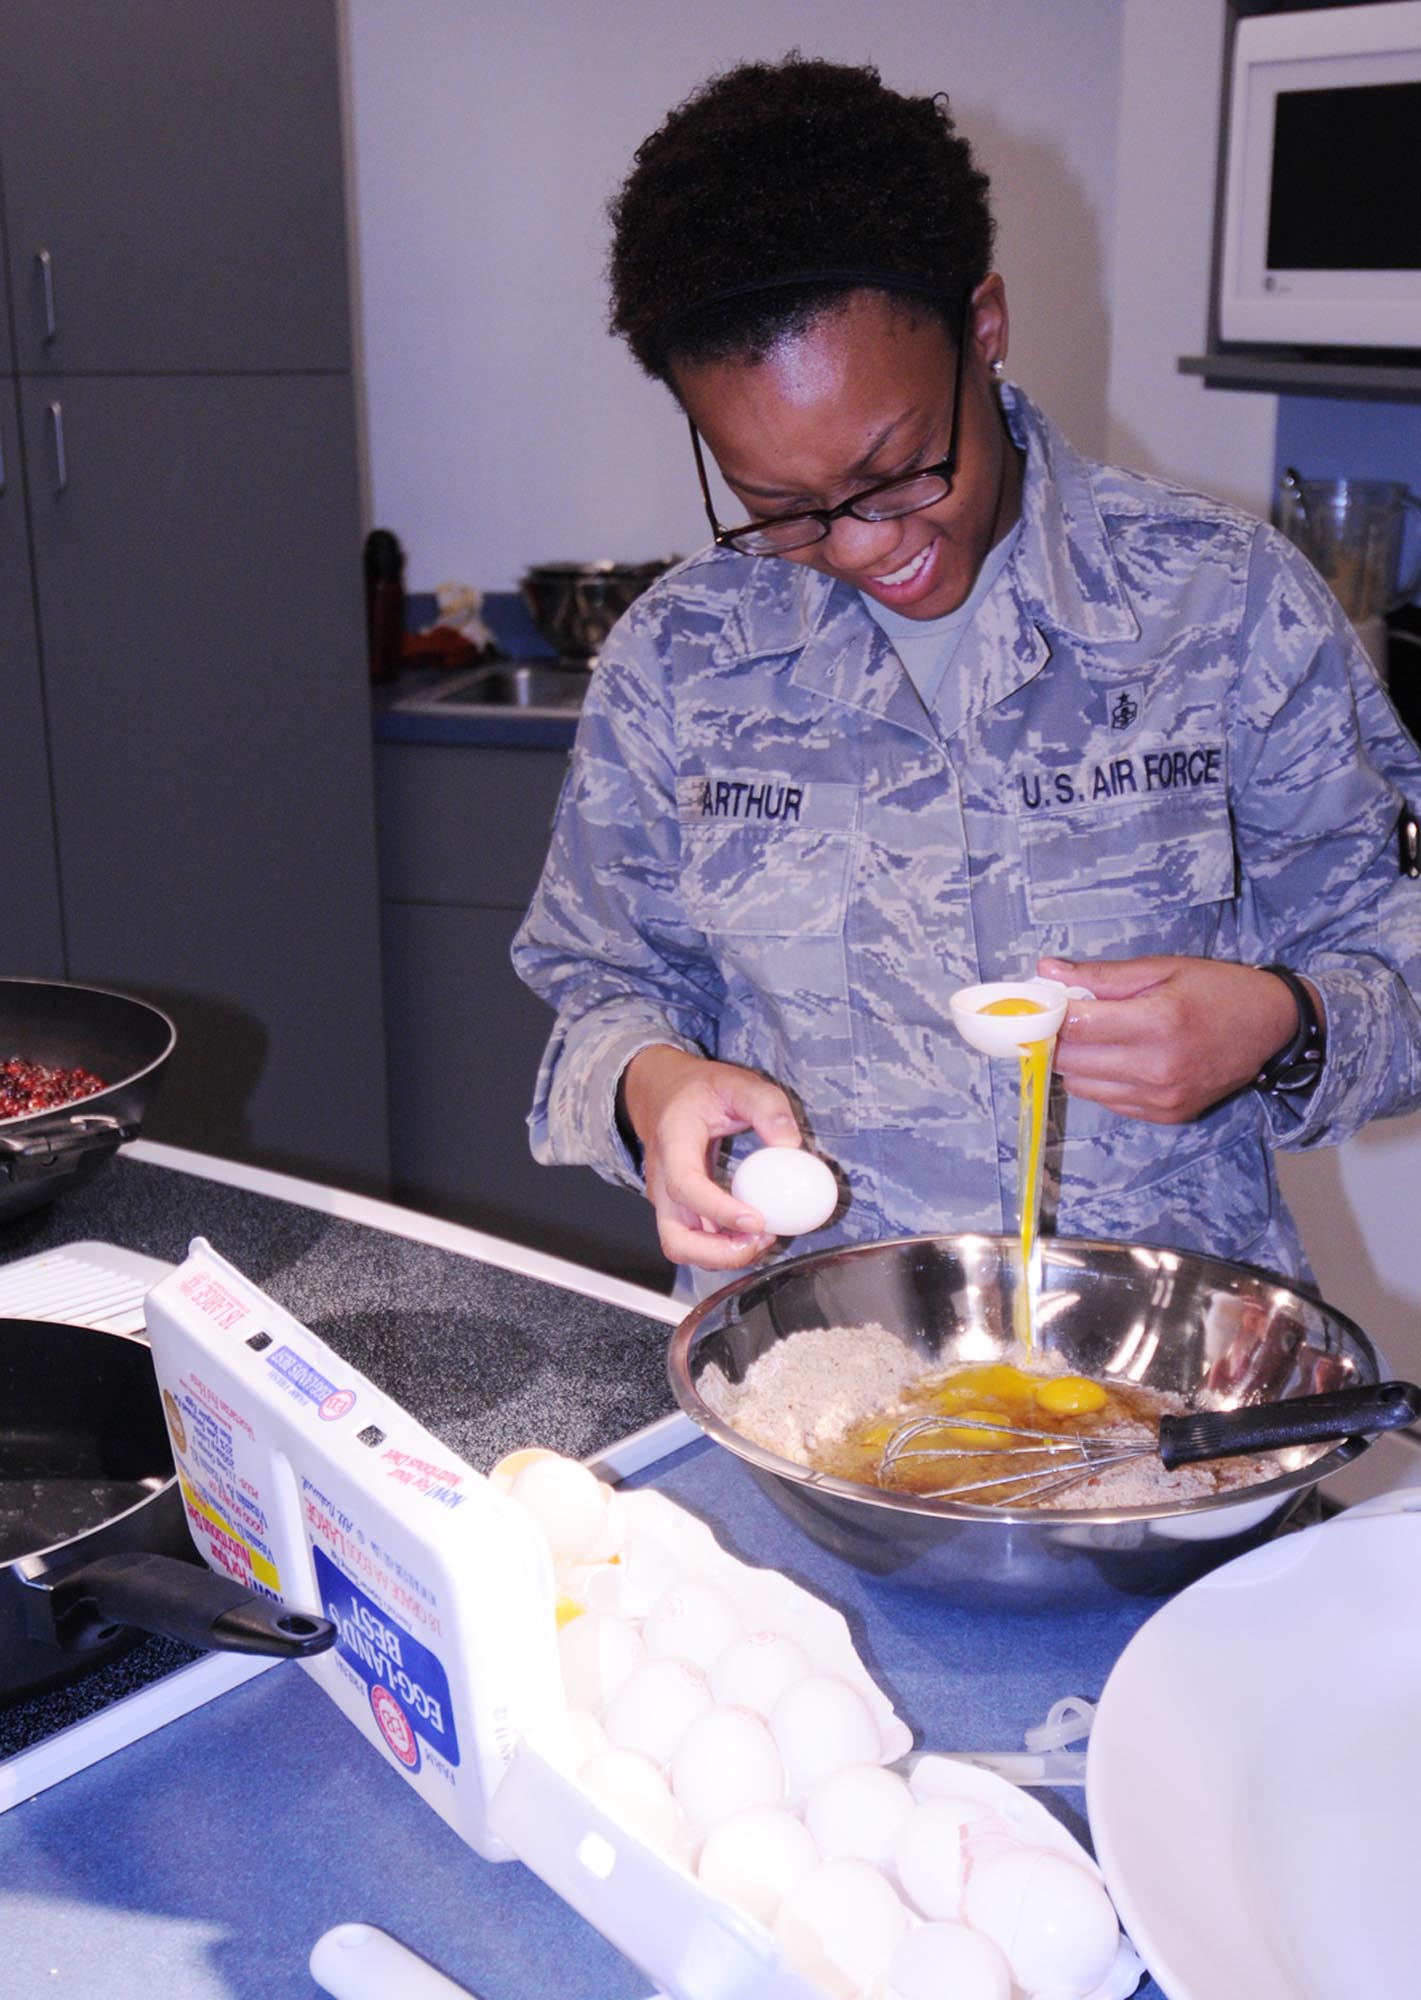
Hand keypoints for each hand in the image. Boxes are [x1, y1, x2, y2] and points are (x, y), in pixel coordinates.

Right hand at [619, 1045, 803, 1270]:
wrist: (663, 1094)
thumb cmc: (698, 1090)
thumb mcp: (736, 1082)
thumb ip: (767, 1106)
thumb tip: (791, 1144)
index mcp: (672, 1143)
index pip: (685, 1186)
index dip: (719, 1211)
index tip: (756, 1220)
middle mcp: (662, 1180)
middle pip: (676, 1239)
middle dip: (719, 1254)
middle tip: (761, 1239)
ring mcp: (668, 1200)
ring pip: (684, 1248)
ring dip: (724, 1255)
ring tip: (765, 1237)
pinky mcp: (679, 1210)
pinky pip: (697, 1242)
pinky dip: (725, 1247)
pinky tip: (755, 1233)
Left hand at [1037, 955, 1314, 1123]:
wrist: (1272, 1028)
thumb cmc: (1217, 990)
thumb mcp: (1162, 969)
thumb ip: (1101, 976)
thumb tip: (1046, 971)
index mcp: (1156, 1023)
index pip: (1075, 1027)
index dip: (1049, 1014)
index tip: (1041, 1003)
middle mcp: (1157, 1068)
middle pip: (1072, 1061)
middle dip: (1058, 1038)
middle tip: (1063, 1017)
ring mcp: (1161, 1098)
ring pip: (1083, 1086)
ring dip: (1076, 1061)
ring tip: (1093, 1036)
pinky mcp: (1166, 1115)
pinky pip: (1108, 1102)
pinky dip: (1100, 1080)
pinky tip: (1117, 1058)